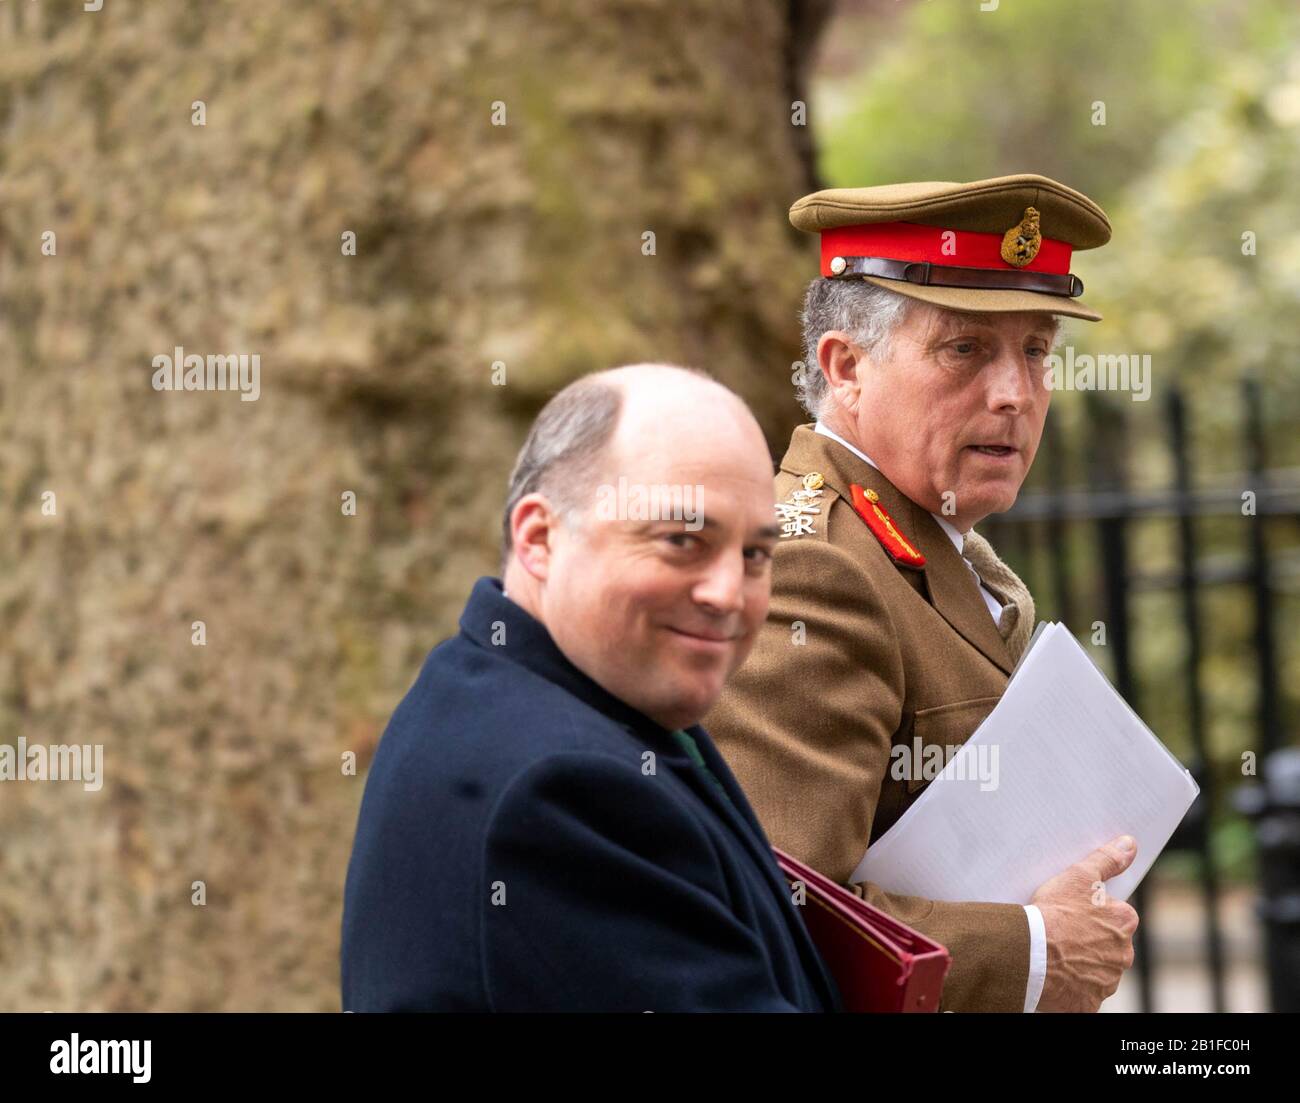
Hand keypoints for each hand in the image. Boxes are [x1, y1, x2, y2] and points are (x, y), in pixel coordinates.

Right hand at [1030, 835, 1139, 1011]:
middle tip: (1062, 932)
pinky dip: (1072, 989)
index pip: (1117, 915)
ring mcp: (1106, 982)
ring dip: (1081, 964)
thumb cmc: (1054, 912)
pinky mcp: (1088, 1004)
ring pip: (1097, 970)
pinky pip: (1082, 995)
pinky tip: (1054, 976)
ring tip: (1054, 953)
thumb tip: (1130, 844)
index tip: (1073, 912)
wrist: (1030, 954)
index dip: (1093, 912)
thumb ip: (1107, 860)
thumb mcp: (1079, 876)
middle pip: (1109, 945)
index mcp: (1124, 922)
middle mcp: (1123, 954)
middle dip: (1090, 940)